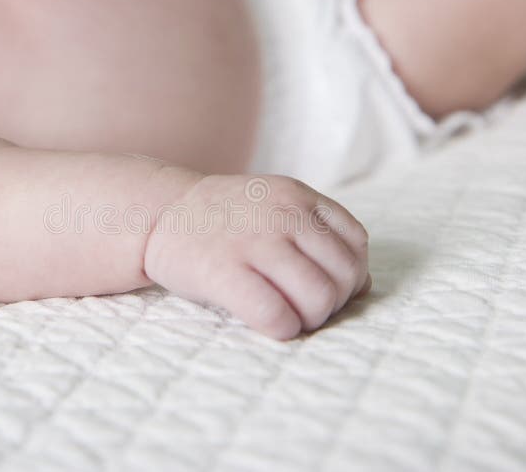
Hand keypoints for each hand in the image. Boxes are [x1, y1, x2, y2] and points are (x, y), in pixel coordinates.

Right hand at [144, 174, 370, 339]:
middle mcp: (283, 214)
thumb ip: (319, 234)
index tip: (324, 285)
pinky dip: (283, 329)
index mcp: (298, 196)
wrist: (159, 214)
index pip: (356, 243)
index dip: (349, 274)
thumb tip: (366, 284)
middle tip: (304, 306)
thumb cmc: (224, 220)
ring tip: (289, 316)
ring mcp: (255, 242)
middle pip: (344, 275)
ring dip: (311, 319)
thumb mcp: (276, 205)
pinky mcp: (225, 272)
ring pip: (320, 298)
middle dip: (332, 302)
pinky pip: (277, 315)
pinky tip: (270, 324)